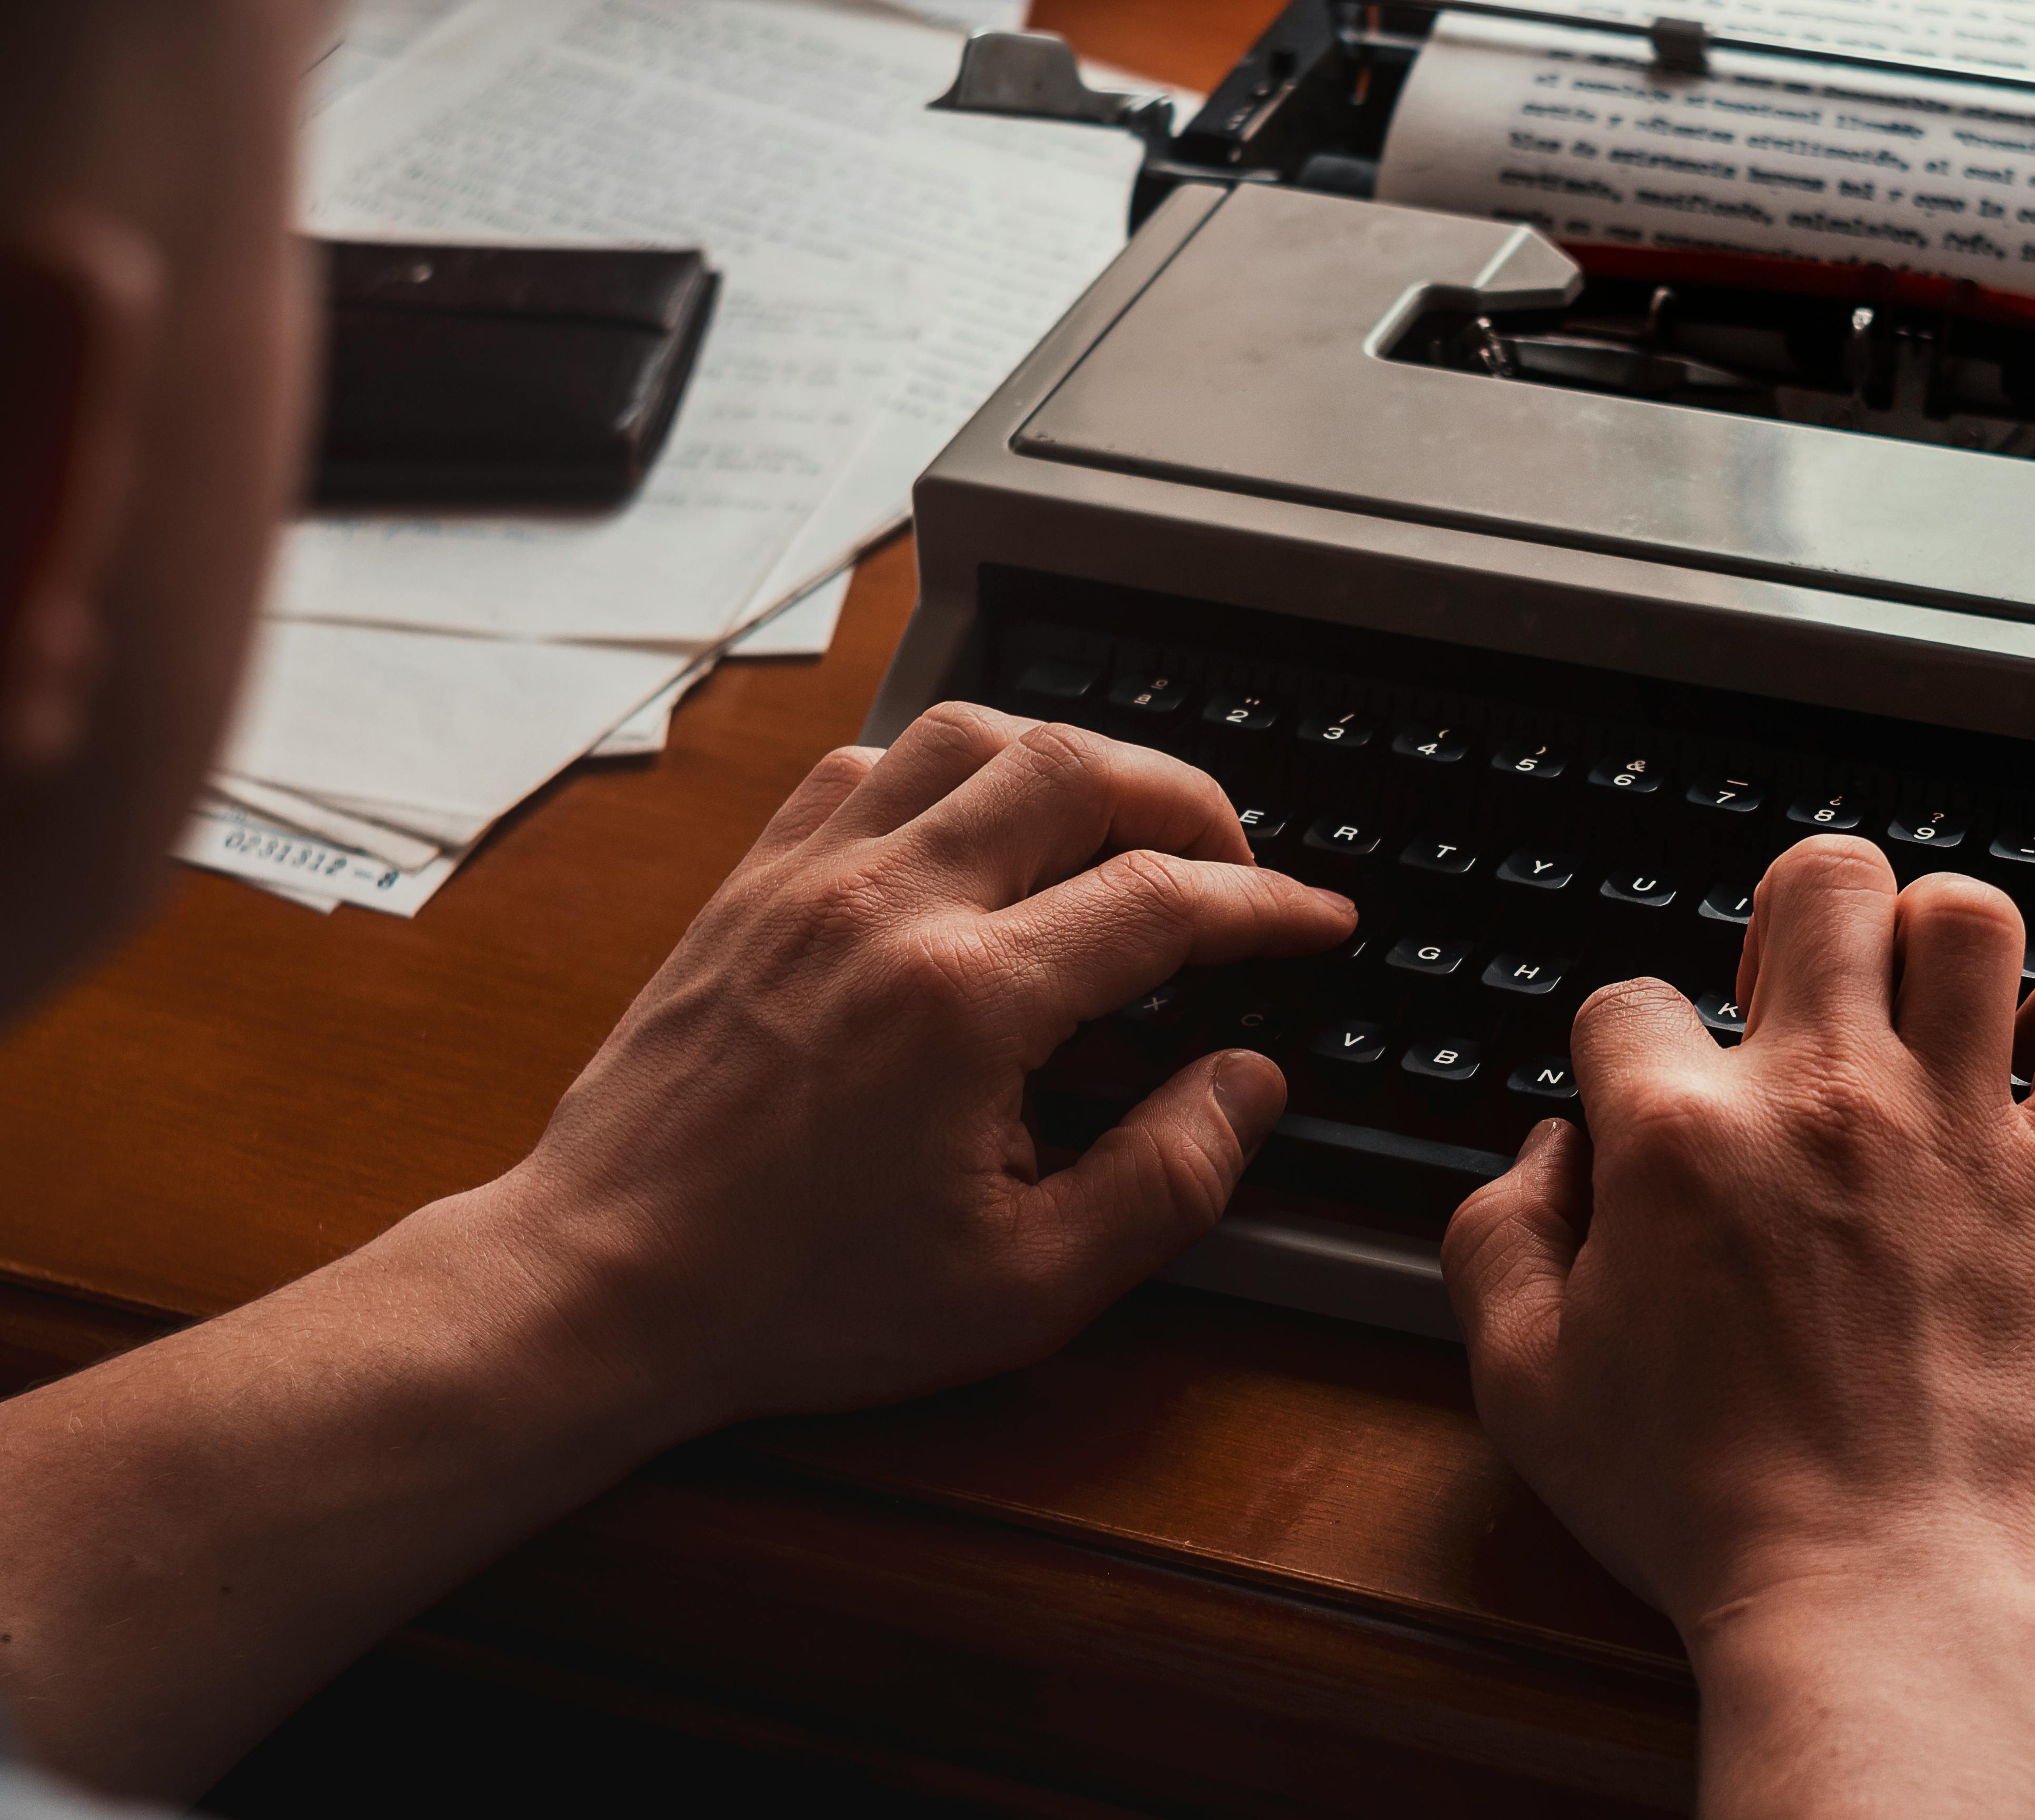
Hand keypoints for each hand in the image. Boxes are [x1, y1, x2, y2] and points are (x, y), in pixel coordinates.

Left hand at [478, 703, 1354, 1429]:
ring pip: (971, 733)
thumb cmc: (798, 1300)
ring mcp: (807, 878)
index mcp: (964, 1002)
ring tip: (1122, 829)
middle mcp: (886, 905)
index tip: (1315, 922)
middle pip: (1079, 768)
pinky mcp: (751, 884)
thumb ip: (1166, 1178)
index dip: (1266, 904)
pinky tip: (980, 831)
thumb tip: (1246, 1082)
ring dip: (1072, 762)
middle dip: (1189, 802)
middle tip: (1234, 871)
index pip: (1161, 898)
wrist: (602, 1287)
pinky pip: (866, 764)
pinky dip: (950, 770)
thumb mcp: (1023, 1287)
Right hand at [1443, 835, 2034, 1817]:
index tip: (1646, 1118)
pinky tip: (2033, 1054)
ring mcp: (1959, 1133)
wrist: (1873, 1597)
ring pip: (1969, 918)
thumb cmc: (1701, 1504)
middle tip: (1792, 1002)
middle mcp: (1821, 1099)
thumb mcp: (1523, 1380)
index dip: (1621, 1052)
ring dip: (1929, 941)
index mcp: (1679, 1136)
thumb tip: (1548, 1150)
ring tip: (1912, 1008)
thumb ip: (1498, 1235)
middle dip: (1790, 917)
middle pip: (1820, 883)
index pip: (1628, 1001)